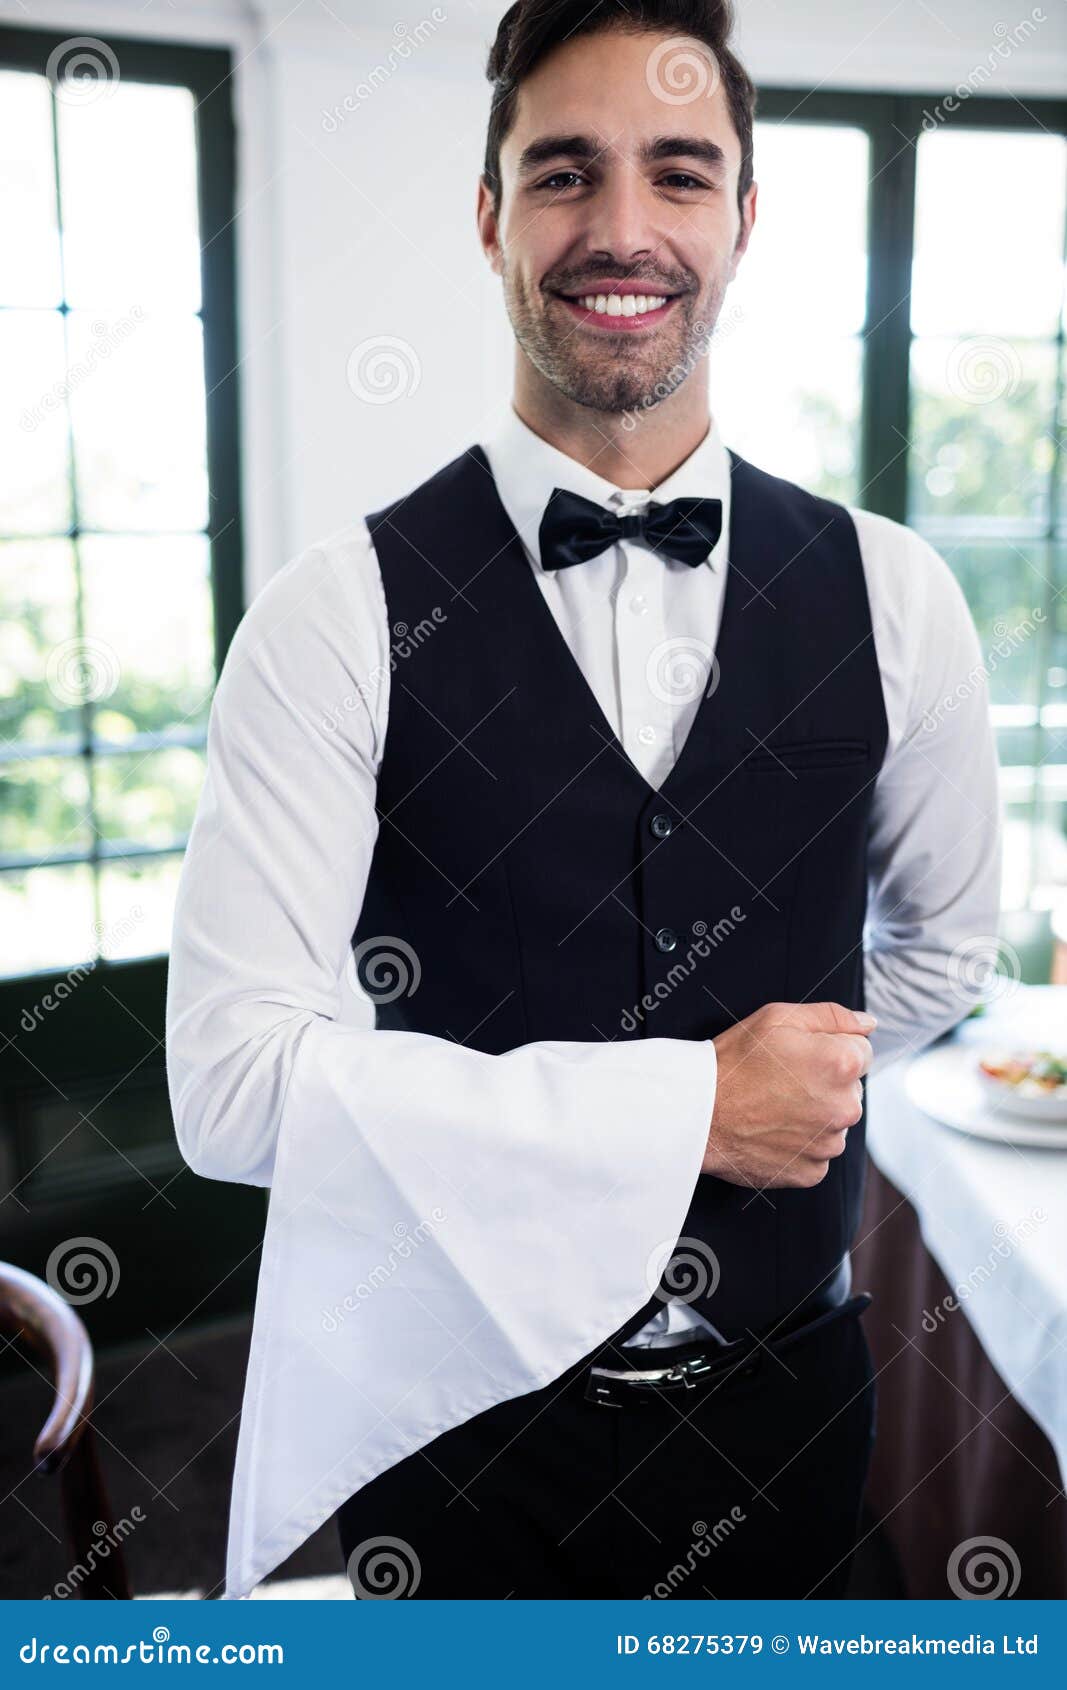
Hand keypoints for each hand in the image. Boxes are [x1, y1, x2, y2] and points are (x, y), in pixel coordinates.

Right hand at [703, 1001, 875, 1188]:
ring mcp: (829, 1144)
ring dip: (814, 1114)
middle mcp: (845, 1108)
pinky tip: (773, 1129)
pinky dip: (800, 1143)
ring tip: (774, 1105)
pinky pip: (817, 1152)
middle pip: (850, 1089)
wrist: (697, 1113)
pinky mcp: (811, 1171)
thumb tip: (868, 1024)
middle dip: (825, 1083)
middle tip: (782, 1080)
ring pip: (834, 1122)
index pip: (861, 1052)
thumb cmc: (734, 1063)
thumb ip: (833, 1016)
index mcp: (842, 1065)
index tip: (800, 1056)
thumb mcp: (779, 1018)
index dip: (830, 1049)